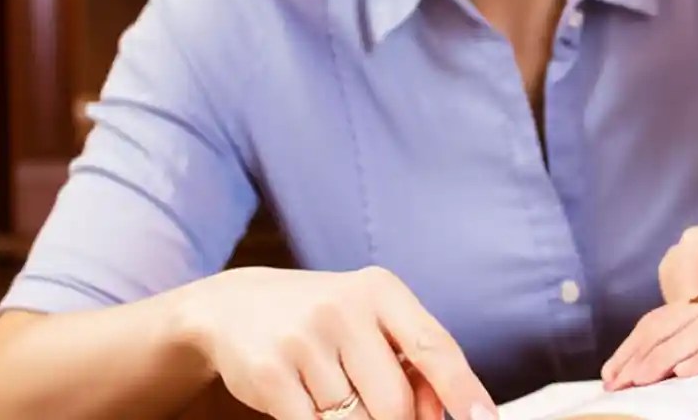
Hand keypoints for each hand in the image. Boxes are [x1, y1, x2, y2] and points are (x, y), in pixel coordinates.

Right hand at [173, 266, 495, 419]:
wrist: (234, 306)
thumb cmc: (325, 321)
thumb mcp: (371, 322)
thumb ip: (410, 361)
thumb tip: (438, 414)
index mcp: (381, 290)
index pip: (434, 347)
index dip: (463, 390)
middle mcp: (344, 308)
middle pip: (395, 402)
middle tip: (381, 415)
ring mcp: (303, 340)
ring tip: (334, 398)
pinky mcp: (268, 373)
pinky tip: (309, 406)